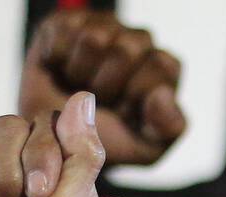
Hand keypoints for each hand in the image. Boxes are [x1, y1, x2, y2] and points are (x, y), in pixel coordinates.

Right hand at [19, 10, 185, 167]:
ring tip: (79, 87)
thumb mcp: (146, 146)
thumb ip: (168, 126)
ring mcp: (104, 27)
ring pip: (94, 39)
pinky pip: (63, 33)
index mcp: (164, 67)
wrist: (58, 140)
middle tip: (99, 101)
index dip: (136, 94)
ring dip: (81, 73)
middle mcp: (138, 41)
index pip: (160, 64)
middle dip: (107, 86)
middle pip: (126, 49)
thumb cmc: (108, 140)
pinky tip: (60, 70)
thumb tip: (162, 95)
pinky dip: (57, 59)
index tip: (125, 112)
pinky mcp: (68, 21)